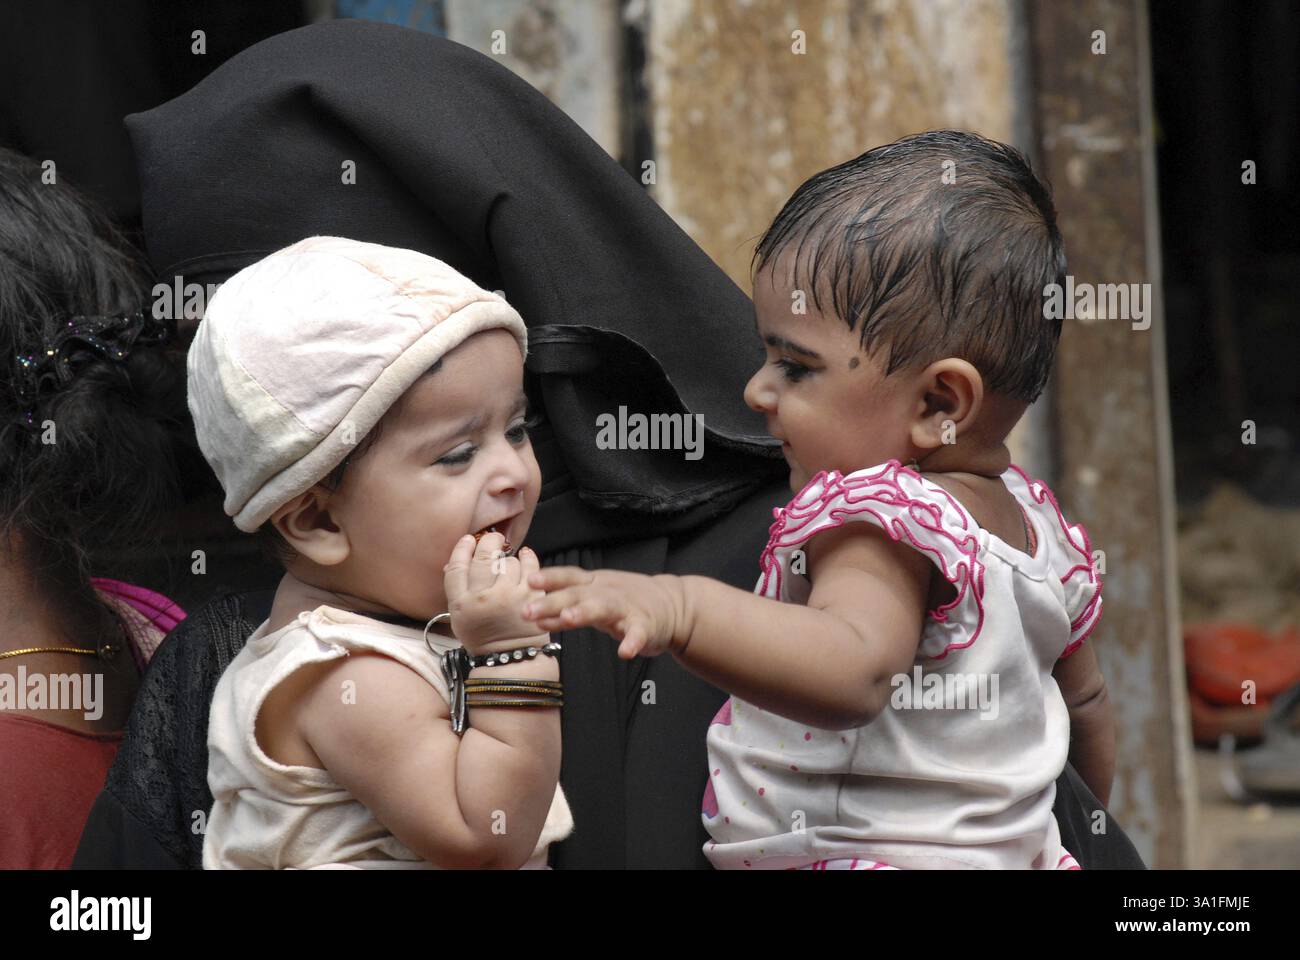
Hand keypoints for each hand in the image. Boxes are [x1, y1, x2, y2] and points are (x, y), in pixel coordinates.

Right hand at [443, 533, 546, 655]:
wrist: (513, 658)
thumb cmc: (485, 637)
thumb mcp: (460, 618)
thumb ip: (457, 590)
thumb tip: (453, 561)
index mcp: (461, 605)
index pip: (456, 566)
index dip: (462, 548)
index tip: (469, 540)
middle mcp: (483, 599)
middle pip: (483, 557)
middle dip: (488, 542)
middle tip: (493, 539)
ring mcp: (508, 597)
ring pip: (507, 561)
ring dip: (508, 559)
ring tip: (509, 568)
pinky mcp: (531, 597)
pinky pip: (529, 566)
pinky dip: (527, 558)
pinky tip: (525, 558)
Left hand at [522, 567, 686, 658]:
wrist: (672, 604)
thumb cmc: (624, 602)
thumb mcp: (593, 599)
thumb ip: (564, 608)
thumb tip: (533, 615)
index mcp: (594, 584)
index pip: (568, 578)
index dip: (549, 578)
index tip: (529, 581)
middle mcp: (607, 592)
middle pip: (578, 594)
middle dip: (552, 602)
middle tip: (529, 611)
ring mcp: (627, 607)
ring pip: (604, 607)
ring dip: (585, 611)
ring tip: (568, 618)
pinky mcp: (646, 625)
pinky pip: (638, 633)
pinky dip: (632, 642)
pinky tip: (625, 652)